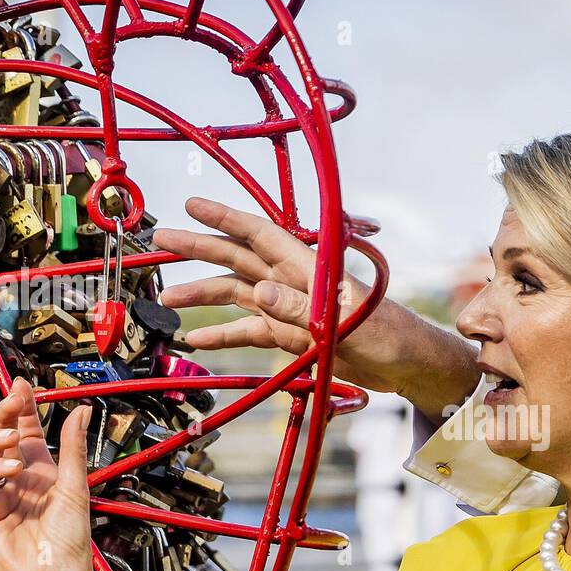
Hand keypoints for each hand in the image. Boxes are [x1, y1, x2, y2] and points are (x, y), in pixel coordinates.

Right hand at [0, 378, 108, 570]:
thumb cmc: (70, 539)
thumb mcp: (75, 486)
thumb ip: (73, 447)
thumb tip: (81, 409)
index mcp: (41, 471)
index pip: (27, 432)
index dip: (23, 409)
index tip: (23, 385)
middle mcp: (18, 481)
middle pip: (2, 439)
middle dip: (4, 417)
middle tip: (12, 399)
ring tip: (14, 442)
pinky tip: (10, 469)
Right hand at [154, 197, 480, 423]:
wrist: (408, 366)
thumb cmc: (390, 335)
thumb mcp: (346, 323)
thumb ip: (301, 310)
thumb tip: (257, 294)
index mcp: (310, 268)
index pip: (261, 235)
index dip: (227, 218)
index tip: (193, 204)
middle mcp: (295, 283)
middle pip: (239, 259)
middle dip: (201, 248)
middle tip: (162, 240)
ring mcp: (291, 309)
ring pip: (238, 295)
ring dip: (204, 295)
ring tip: (169, 297)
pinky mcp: (293, 337)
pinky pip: (251, 333)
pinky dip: (225, 335)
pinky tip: (197, 339)